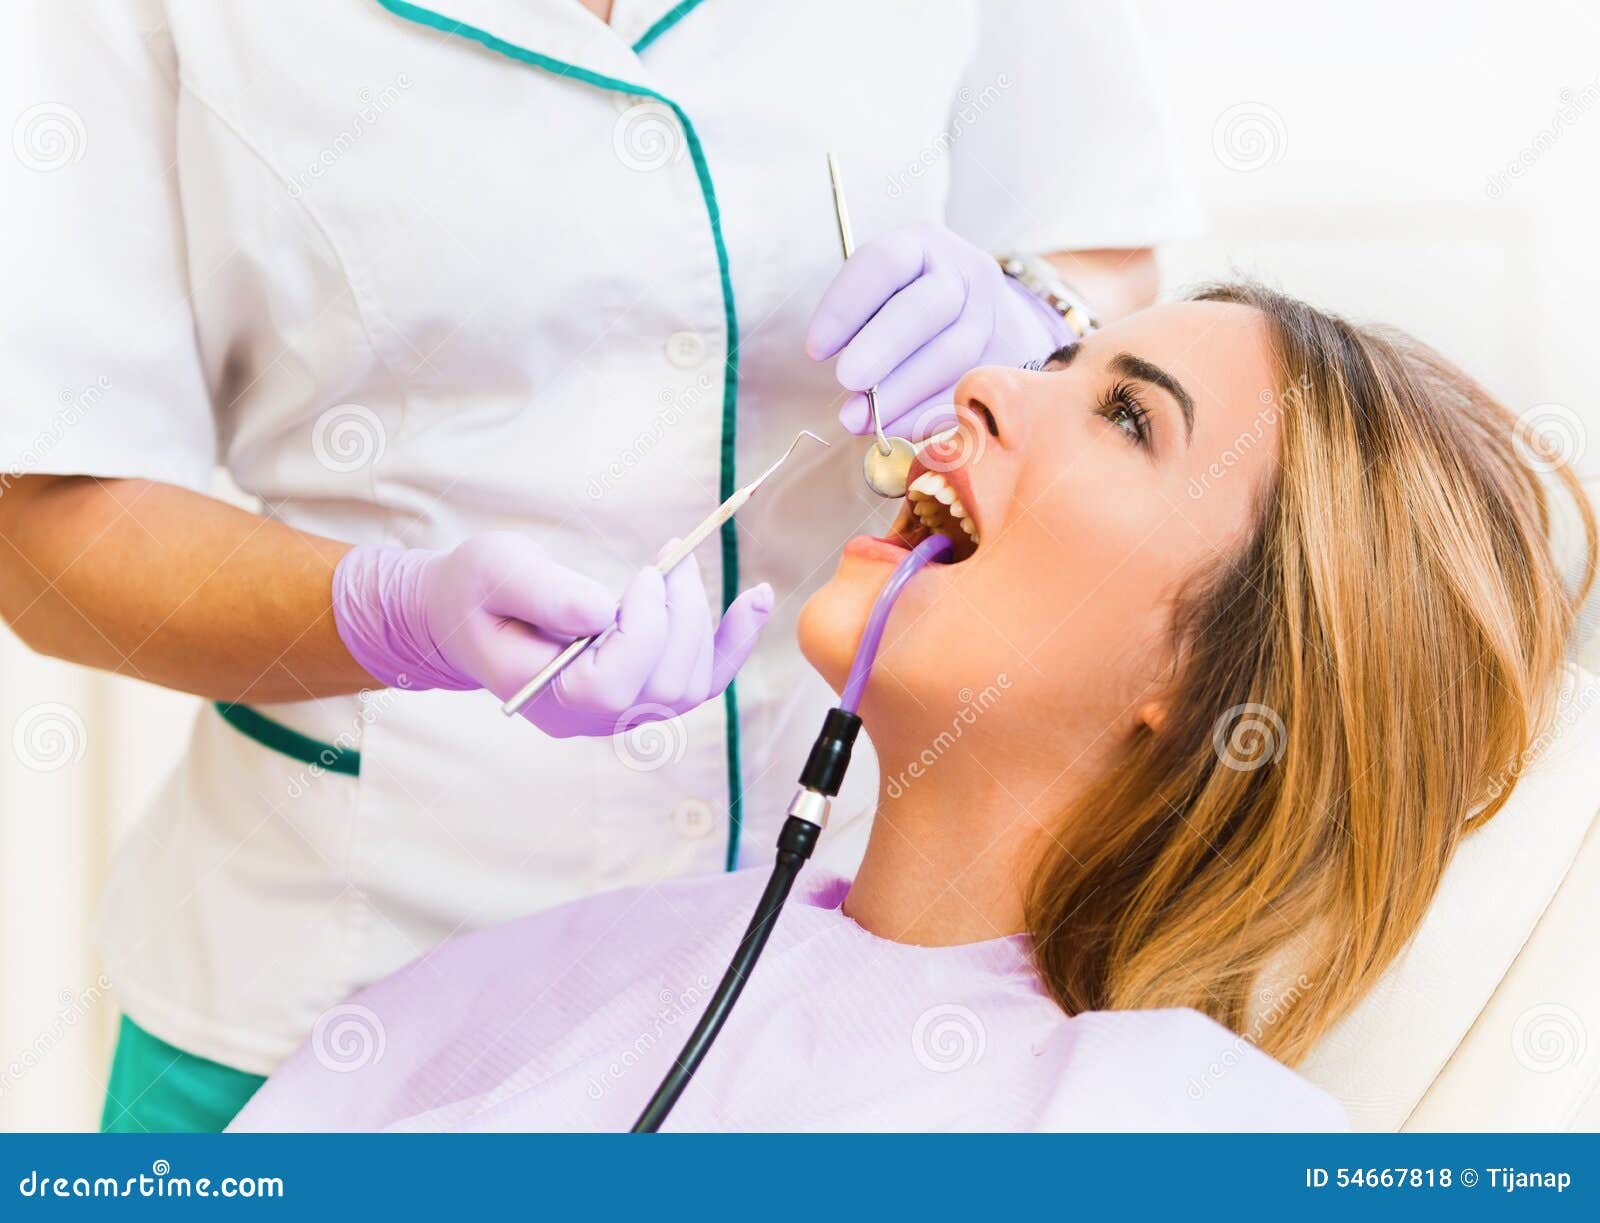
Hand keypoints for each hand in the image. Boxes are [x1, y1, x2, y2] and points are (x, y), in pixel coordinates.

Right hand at [332, 533, 771, 737]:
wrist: (465, 613)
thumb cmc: (475, 591)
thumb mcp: (496, 572)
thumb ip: (545, 592)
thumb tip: (604, 609)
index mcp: (551, 699)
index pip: (617, 684)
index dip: (645, 628)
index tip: (646, 575)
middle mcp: (592, 719)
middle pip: (665, 685)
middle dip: (681, 614)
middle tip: (669, 558)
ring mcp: (621, 710)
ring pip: (692, 684)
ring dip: (702, 619)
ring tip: (681, 565)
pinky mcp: (642, 689)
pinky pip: (702, 679)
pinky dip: (734, 640)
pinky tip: (757, 598)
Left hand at [805, 224, 1074, 438]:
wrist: (996, 318)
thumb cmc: (917, 308)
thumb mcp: (890, 293)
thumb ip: (865, 326)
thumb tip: (853, 393)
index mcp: (924, 245)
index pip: (884, 262)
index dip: (846, 306)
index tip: (815, 349)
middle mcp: (965, 274)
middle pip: (927, 306)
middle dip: (882, 346)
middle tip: (846, 379)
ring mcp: (993, 317)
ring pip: (953, 354)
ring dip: (901, 393)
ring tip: (858, 419)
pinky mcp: (1010, 359)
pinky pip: (969, 391)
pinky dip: (928, 415)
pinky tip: (894, 428)